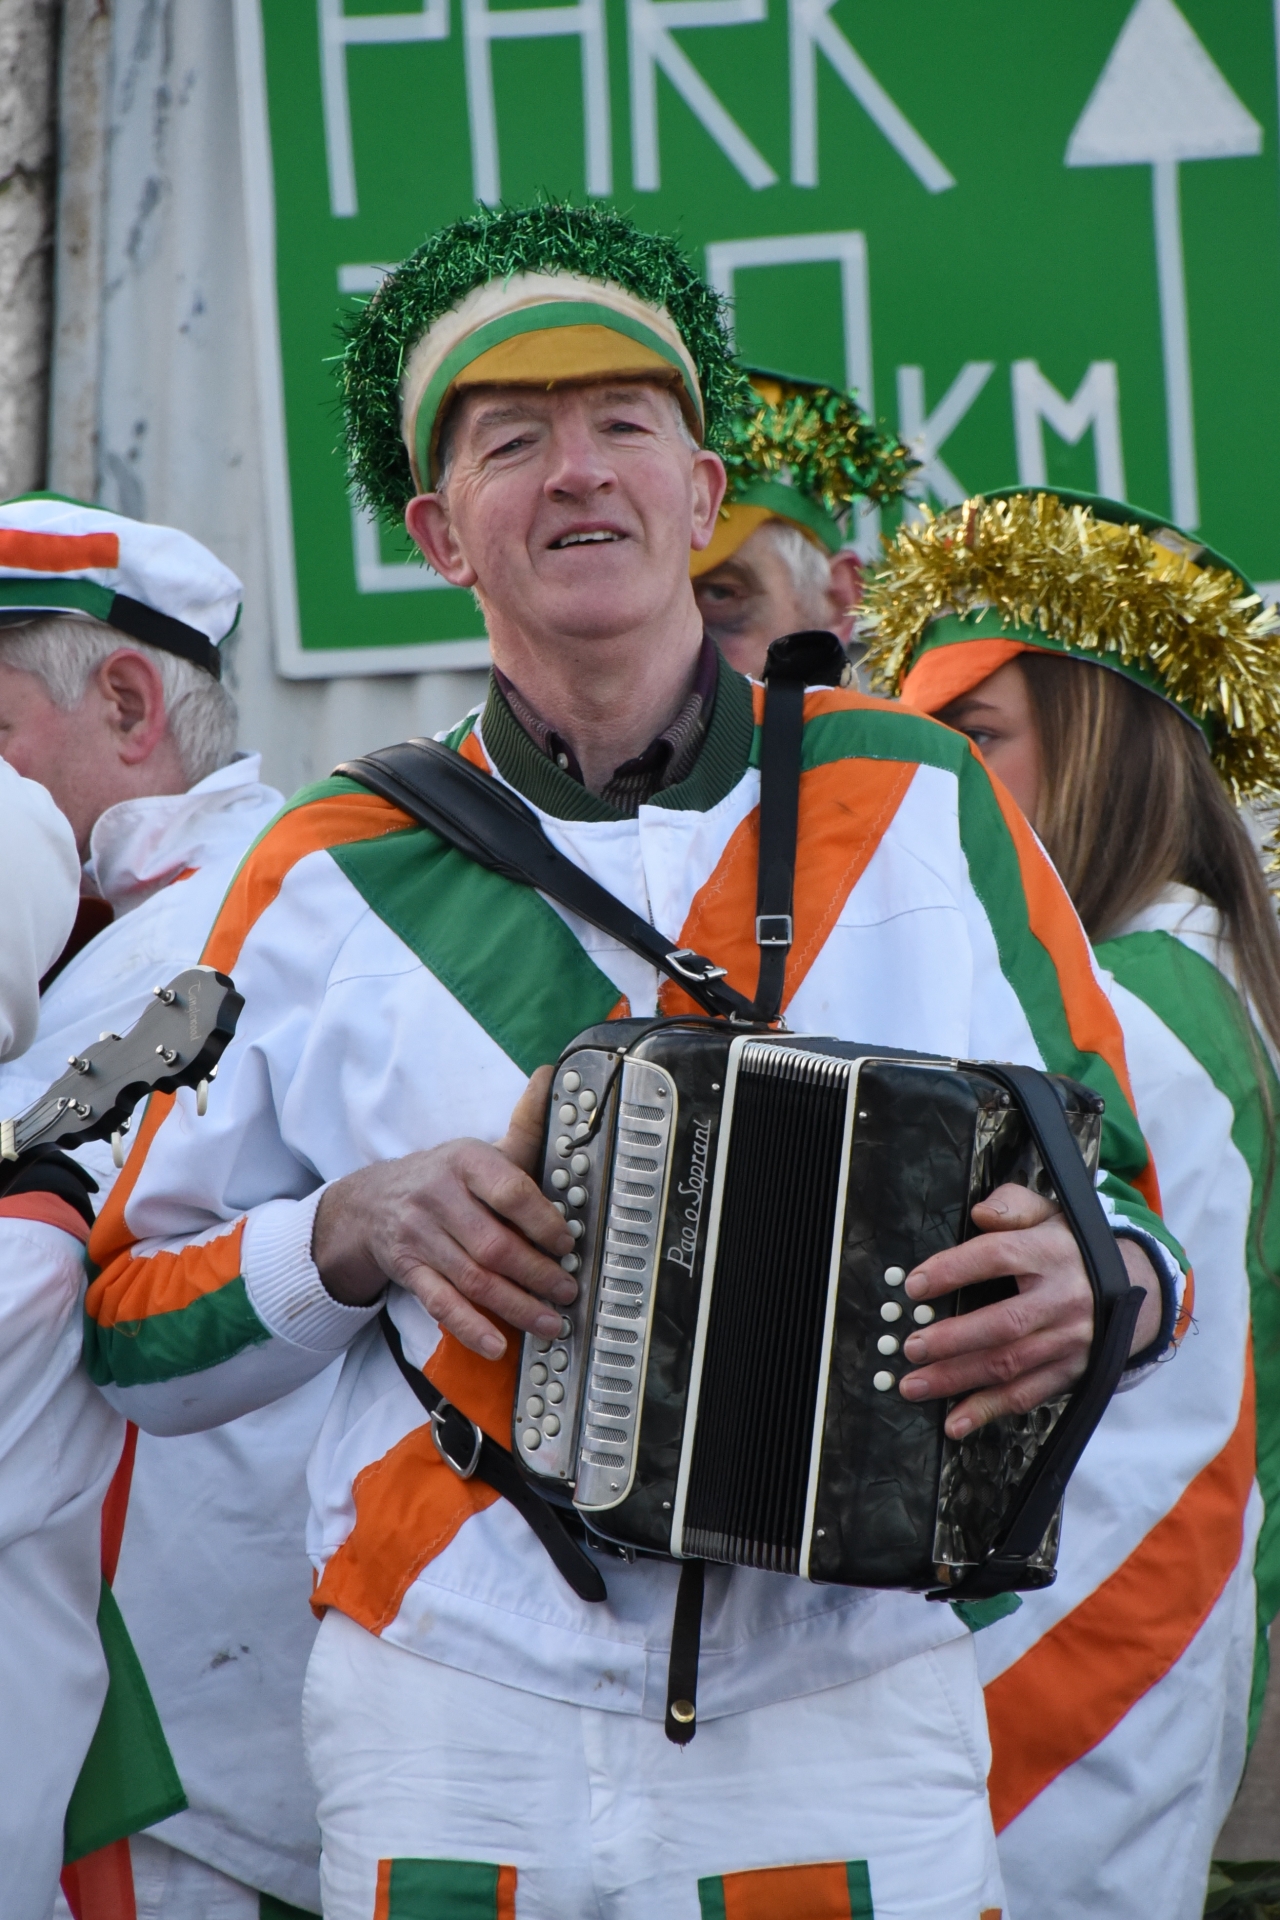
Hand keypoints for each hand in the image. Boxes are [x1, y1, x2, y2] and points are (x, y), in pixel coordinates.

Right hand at [312, 1067, 572, 1359]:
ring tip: (551, 1321)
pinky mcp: (407, 1269)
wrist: (371, 1202)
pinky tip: (496, 1343)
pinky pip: (440, 1302)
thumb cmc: (443, 1178)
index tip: (569, 1243)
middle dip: (536, 1274)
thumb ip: (524, 1125)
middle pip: (494, 1244)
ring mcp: (419, 1236)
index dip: (543, 1221)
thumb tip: (552, 1076)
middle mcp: (438, 1196)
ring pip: (473, 1278)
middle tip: (568, 1290)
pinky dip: (469, 1327)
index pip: (510, 1190)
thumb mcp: (478, 1150)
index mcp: (465, 1161)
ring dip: (516, 1306)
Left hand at [897, 1183, 1163, 1437]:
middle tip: (911, 1346)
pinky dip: (988, 1410)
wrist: (1135, 1286)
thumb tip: (981, 1214)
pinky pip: (1027, 1395)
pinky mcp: (1072, 1371)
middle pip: (1003, 1323)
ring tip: (914, 1384)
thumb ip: (1013, 1207)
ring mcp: (1069, 1340)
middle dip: (952, 1340)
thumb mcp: (1049, 1214)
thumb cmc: (1071, 1248)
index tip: (914, 1286)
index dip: (953, 1270)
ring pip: (1009, 1364)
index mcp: (1051, 1253)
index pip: (997, 1256)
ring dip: (958, 1379)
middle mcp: (1063, 1299)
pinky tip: (956, 1421)